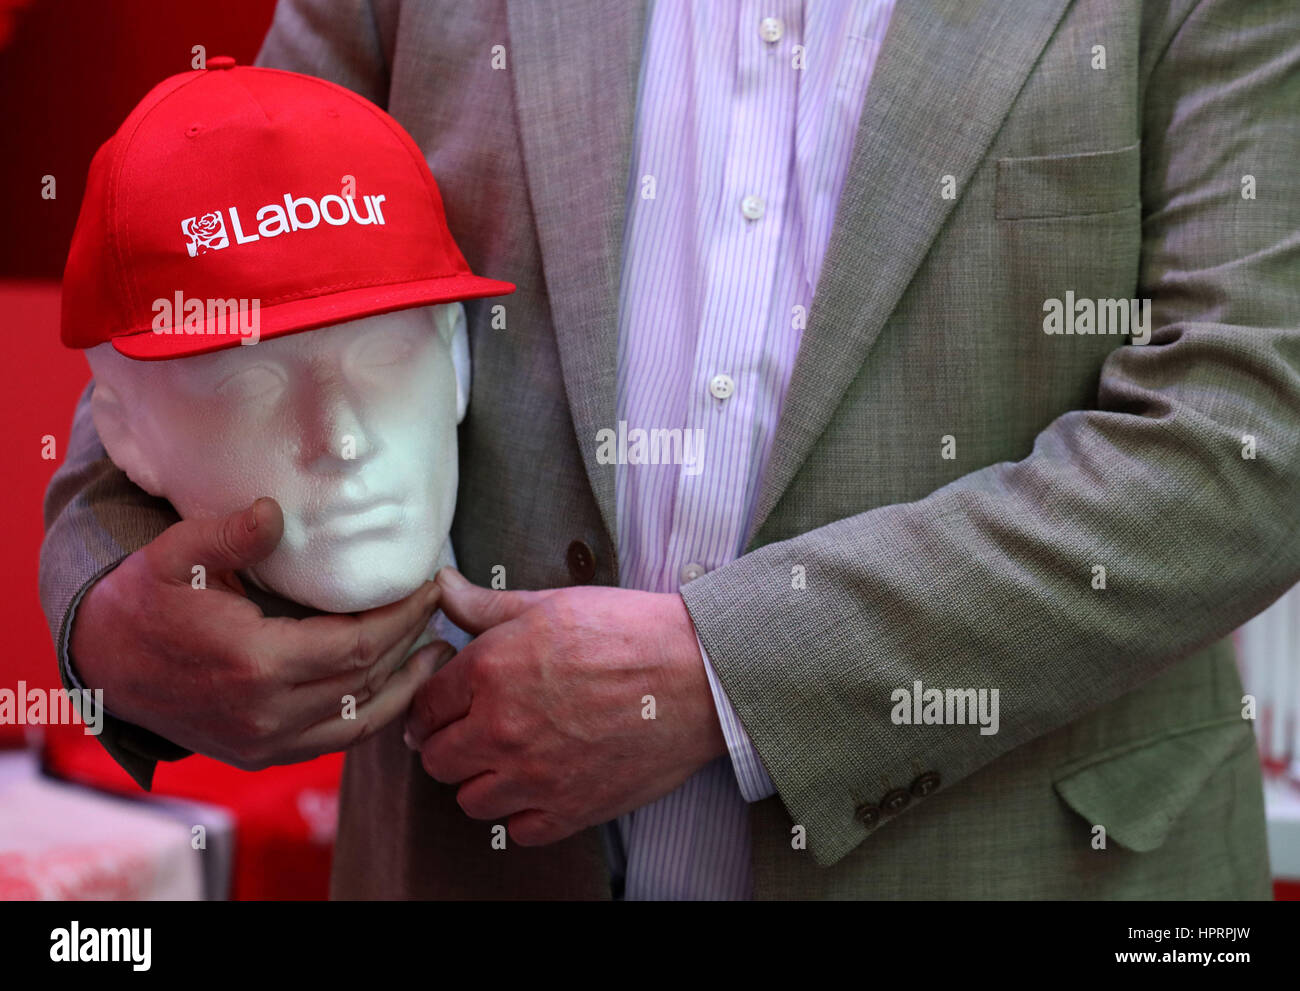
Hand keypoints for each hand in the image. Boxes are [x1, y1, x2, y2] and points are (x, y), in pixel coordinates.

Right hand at [70, 497, 449, 769]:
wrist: (101, 667)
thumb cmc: (142, 602)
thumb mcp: (174, 555)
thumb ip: (229, 534)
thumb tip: (275, 513)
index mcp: (253, 664)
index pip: (358, 644)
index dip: (403, 615)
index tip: (429, 584)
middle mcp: (266, 714)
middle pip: (368, 679)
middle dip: (411, 640)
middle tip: (440, 606)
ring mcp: (264, 743)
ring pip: (361, 721)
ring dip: (405, 686)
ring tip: (437, 651)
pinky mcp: (261, 756)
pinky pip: (336, 742)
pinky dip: (372, 715)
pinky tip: (394, 688)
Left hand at [403, 567, 727, 844]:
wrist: (697, 675)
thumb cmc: (631, 633)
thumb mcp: (551, 604)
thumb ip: (487, 607)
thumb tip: (443, 589)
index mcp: (490, 672)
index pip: (425, 707)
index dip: (433, 707)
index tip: (447, 709)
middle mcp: (501, 729)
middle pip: (437, 760)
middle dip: (450, 745)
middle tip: (476, 733)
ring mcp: (534, 776)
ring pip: (471, 801)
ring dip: (483, 782)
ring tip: (509, 760)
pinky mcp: (569, 810)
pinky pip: (518, 830)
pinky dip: (524, 813)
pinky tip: (543, 785)